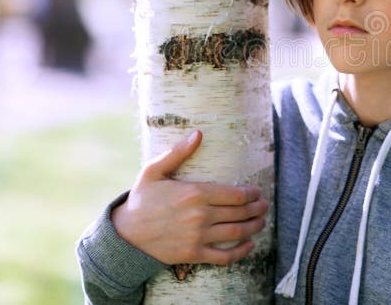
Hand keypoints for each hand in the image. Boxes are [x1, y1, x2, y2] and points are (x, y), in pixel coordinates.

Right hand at [111, 130, 268, 264]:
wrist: (125, 234)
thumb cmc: (141, 199)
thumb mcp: (154, 171)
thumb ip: (178, 153)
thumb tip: (198, 134)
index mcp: (195, 193)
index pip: (236, 194)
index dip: (252, 194)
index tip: (257, 192)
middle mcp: (200, 215)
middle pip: (241, 212)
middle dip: (257, 209)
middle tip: (264, 205)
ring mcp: (198, 236)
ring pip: (237, 232)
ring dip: (254, 227)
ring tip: (261, 221)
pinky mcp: (194, 254)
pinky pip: (225, 256)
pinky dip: (241, 252)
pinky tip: (250, 245)